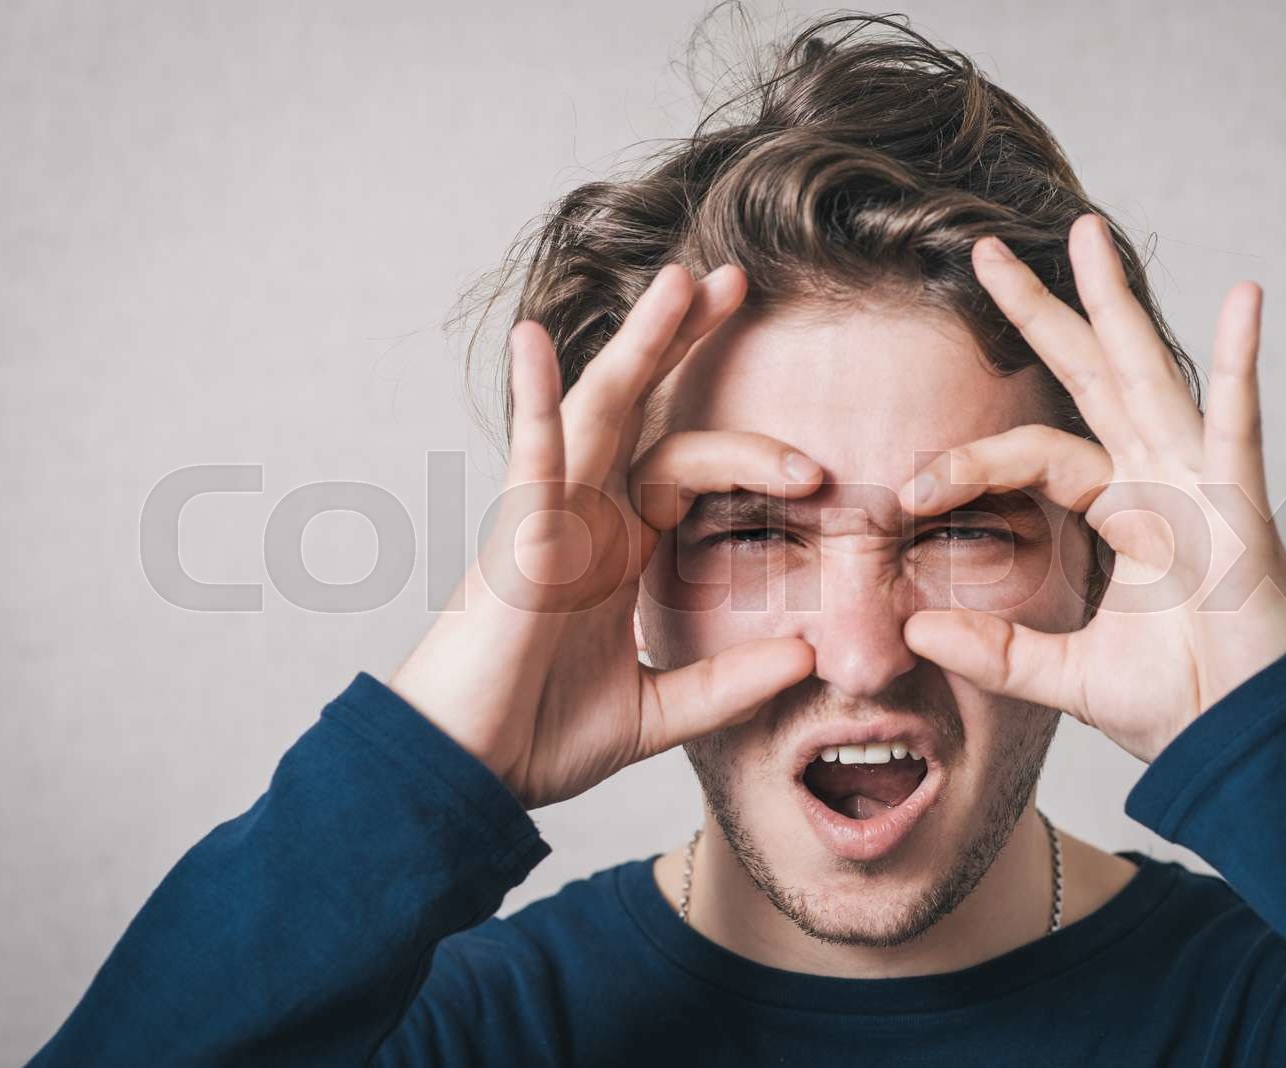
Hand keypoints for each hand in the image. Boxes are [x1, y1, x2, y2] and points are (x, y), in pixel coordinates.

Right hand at [388, 263, 819, 807]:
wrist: (468, 776)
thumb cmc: (538, 736)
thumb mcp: (658, 712)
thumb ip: (726, 681)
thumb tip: (805, 653)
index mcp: (618, 547)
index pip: (687, 466)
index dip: (753, 454)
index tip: (817, 474)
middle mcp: (585, 518)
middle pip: (642, 408)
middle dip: (684, 342)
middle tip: (735, 280)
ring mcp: (546, 521)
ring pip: (597, 412)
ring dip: (637, 344)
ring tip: (681, 280)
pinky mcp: (511, 543)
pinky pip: (524, 461)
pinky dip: (530, 400)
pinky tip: (534, 342)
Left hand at [898, 214, 1285, 763]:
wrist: (1250, 749)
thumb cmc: (1181, 706)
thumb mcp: (1065, 677)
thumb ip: (995, 650)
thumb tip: (915, 631)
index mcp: (1124, 510)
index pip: (1037, 453)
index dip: (973, 461)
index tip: (911, 490)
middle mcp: (1159, 481)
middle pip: (1088, 377)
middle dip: (1040, 312)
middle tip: (984, 249)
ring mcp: (1201, 486)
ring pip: (1148, 376)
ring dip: (1116, 304)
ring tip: (1087, 233)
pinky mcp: (1241, 511)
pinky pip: (1238, 427)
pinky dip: (1241, 364)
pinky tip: (1244, 296)